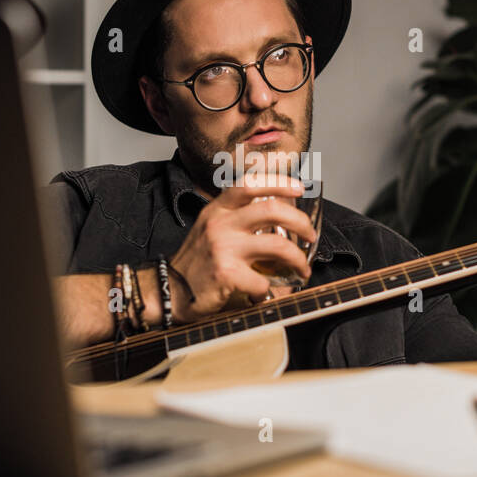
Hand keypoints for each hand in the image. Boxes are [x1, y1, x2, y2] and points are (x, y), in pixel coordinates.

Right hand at [168, 171, 317, 322]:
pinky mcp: (226, 273)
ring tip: (302, 268)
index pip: (249, 183)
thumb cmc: (194, 263)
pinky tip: (262, 295)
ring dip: (297, 259)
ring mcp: (223, 247)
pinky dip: (268, 292)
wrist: (167, 290)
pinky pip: (262, 282)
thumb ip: (234, 219)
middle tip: (310, 236)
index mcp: (217, 210)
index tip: (299, 186)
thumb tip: (274, 221)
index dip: (278, 181)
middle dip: (300, 222)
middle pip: (272, 209)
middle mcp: (220, 224)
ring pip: (277, 246)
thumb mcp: (209, 229)